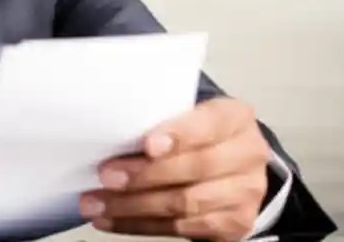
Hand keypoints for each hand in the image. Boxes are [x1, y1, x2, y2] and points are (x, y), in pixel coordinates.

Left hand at [80, 97, 271, 240]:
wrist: (233, 165)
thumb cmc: (197, 134)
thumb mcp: (187, 114)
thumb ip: (160, 120)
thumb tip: (109, 136)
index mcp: (235, 118)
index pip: (208, 124)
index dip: (178, 135)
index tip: (147, 145)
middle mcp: (247, 154)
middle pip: (195, 168)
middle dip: (145, 175)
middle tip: (106, 177)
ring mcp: (244, 193)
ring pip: (185, 203)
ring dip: (133, 206)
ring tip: (96, 204)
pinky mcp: (233, 224)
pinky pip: (181, 229)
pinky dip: (140, 225)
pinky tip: (112, 219)